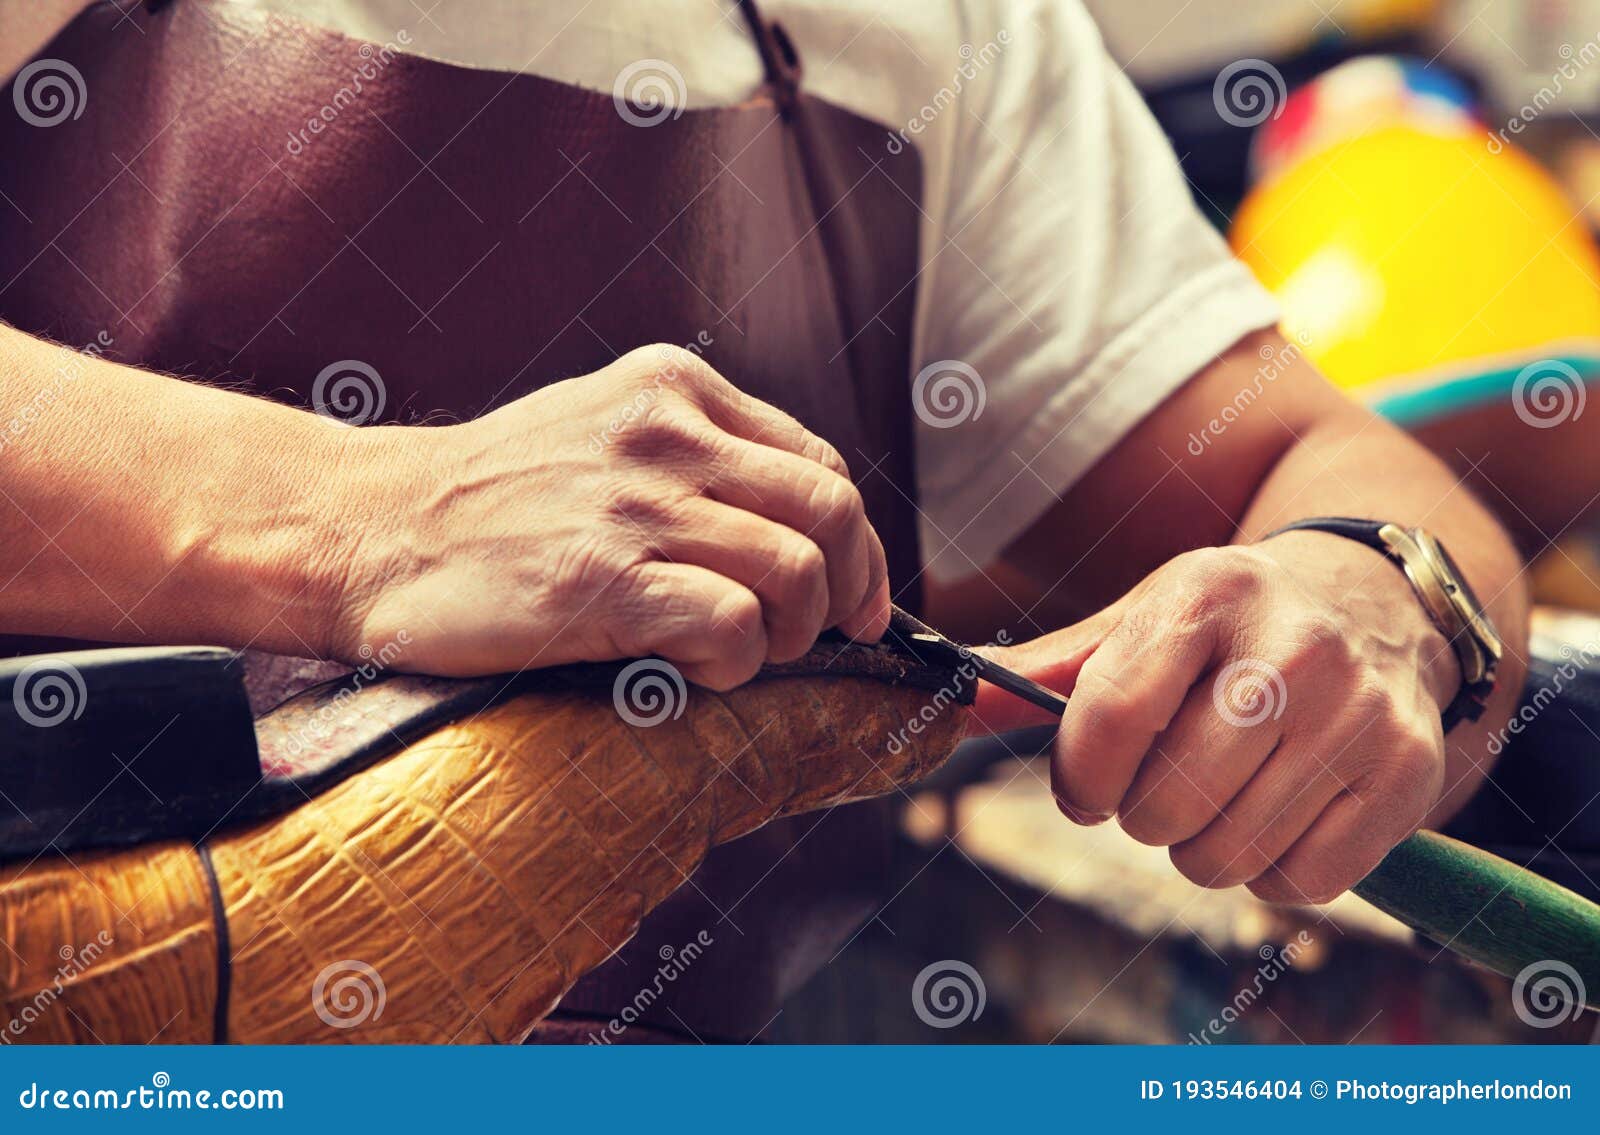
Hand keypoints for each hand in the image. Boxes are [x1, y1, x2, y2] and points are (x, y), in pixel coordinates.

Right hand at [330, 344, 888, 686]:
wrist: (364, 529)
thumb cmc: (489, 500)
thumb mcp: (600, 433)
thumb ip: (696, 458)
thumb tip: (801, 531)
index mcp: (672, 389)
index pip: (818, 463)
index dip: (854, 540)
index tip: (852, 593)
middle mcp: (665, 434)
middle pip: (831, 512)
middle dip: (850, 587)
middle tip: (829, 636)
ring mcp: (635, 505)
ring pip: (798, 572)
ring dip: (795, 633)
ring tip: (746, 652)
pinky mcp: (603, 581)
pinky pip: (734, 626)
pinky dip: (737, 663)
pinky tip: (692, 667)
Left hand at [972, 535, 1460, 903]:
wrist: (1372, 603)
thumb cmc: (1228, 625)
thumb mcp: (1142, 622)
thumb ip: (1047, 671)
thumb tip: (950, 705)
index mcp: (1204, 598)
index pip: (1108, 721)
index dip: (1080, 777)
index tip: (1088, 784)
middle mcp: (1291, 649)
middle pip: (1165, 804)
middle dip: (1142, 815)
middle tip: (1165, 784)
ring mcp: (1359, 712)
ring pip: (1228, 856)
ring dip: (1202, 850)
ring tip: (1221, 796)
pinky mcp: (1409, 772)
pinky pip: (1302, 882)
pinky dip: (1274, 870)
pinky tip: (1280, 811)